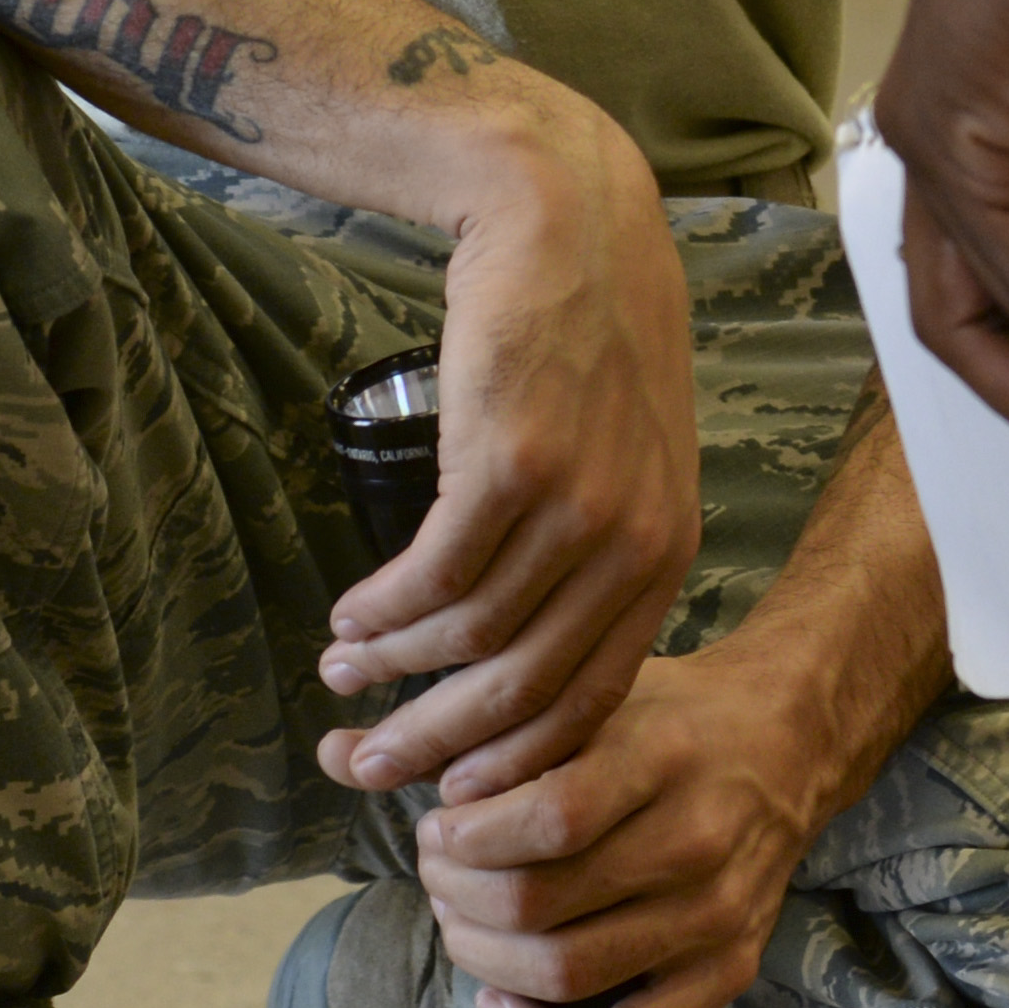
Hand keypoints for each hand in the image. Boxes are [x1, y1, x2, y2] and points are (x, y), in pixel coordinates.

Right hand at [318, 92, 699, 805]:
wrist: (565, 218)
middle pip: (527, 690)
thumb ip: (592, 552)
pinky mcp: (511, 462)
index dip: (512, 760)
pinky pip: (434, 573)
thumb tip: (520, 654)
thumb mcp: (621, 455)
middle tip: (368, 764)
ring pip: (471, 638)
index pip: (591, 702)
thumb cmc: (582, 338)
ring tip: (342, 676)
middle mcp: (634, 543)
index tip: (449, 789)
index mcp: (666, 555)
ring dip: (395, 672)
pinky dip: (383, 611)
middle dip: (438, 742)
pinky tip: (350, 619)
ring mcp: (578, 505)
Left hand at [411, 637, 840, 1007]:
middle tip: (434, 870)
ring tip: (458, 919)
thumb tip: (333, 752)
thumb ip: (475, 726)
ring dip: (483, 958)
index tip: (437, 823)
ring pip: (567, 975)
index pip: (546, 819)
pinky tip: (501, 999)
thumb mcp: (585, 694)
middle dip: (455, 896)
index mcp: (662, 757)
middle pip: (540, 905)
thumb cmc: (666, 716)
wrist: (787, 743)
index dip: (467, 837)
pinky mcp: (728, 971)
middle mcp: (696, 841)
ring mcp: (716, 916)